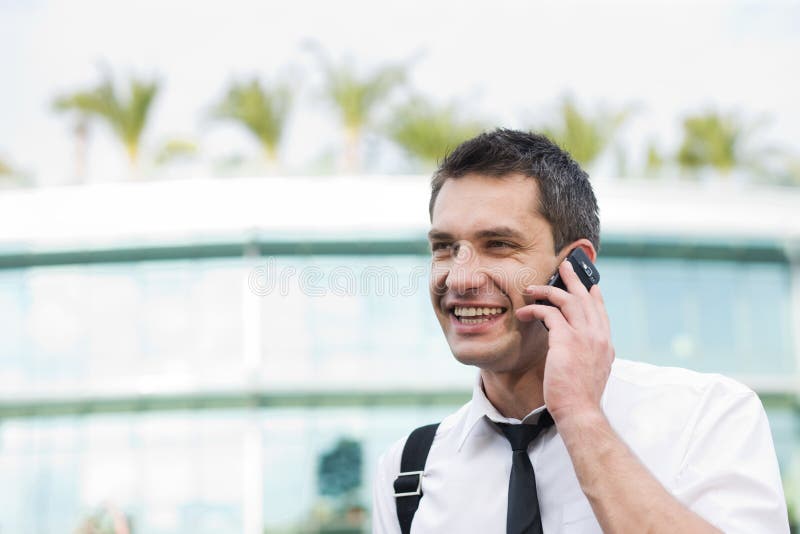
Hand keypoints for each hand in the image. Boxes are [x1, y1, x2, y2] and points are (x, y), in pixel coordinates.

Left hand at [516, 259, 614, 423]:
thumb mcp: (593, 373)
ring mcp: (584, 336)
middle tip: (564, 266)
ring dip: (547, 290)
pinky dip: (535, 310)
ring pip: (567, 300)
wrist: (580, 411)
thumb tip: (578, 349)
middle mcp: (598, 336)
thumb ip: (590, 356)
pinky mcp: (566, 339)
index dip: (593, 296)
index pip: (601, 312)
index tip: (589, 285)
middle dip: (574, 279)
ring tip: (531, 287)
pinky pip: (549, 313)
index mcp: (606, 345)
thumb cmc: (581, 398)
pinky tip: (523, 313)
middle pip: (586, 298)